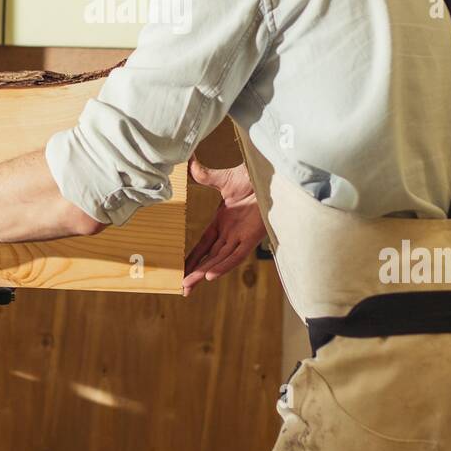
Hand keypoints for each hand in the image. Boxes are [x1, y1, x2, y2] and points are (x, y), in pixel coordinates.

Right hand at [183, 156, 266, 295]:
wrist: (270, 176)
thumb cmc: (251, 177)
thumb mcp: (222, 178)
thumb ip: (204, 176)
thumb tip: (188, 162)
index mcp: (222, 222)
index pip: (203, 245)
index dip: (192, 258)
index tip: (180, 270)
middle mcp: (230, 233)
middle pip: (209, 258)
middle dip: (194, 273)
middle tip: (181, 288)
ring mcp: (240, 236)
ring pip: (219, 260)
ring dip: (203, 273)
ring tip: (188, 285)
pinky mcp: (251, 238)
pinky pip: (235, 256)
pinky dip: (222, 266)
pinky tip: (210, 275)